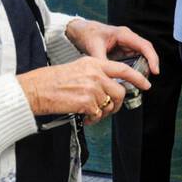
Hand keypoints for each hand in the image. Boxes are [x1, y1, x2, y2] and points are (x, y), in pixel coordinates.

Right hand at [16, 56, 150, 124]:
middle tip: (110, 109)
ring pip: (110, 104)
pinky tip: (86, 117)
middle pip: (120, 91)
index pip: (123, 69)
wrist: (35, 90)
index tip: (146, 84)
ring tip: (94, 114)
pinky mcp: (87, 102)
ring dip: (104, 113)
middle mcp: (96, 74)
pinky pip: (98, 114)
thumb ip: (95, 74)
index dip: (138, 78)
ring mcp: (92, 88)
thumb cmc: (52, 81)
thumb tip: (110, 86)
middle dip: (118, 104)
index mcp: (94, 63)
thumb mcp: (76, 68)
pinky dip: (94, 119)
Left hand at [65, 19, 160, 74]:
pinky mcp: (122, 50)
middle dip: (150, 65)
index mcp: (123, 34)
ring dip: (143, 67)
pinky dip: (135, 68)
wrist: (79, 30)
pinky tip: (131, 77)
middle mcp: (128, 38)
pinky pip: (134, 59)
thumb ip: (101, 61)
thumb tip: (107, 76)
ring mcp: (126, 44)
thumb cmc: (87, 34)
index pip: (144, 46)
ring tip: (140, 80)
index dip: (152, 58)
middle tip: (147, 80)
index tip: (155, 71)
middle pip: (146, 51)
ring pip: (141, 56)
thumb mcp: (93, 48)